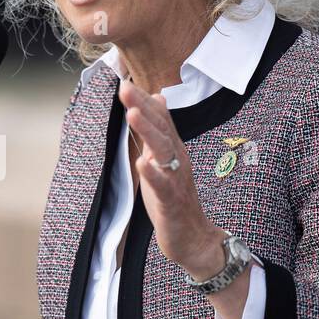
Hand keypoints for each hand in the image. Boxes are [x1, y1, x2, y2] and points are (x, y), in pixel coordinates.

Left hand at [118, 77, 226, 279]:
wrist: (193, 236)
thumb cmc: (175, 197)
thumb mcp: (165, 159)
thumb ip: (159, 131)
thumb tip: (157, 99)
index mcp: (173, 149)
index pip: (158, 118)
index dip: (142, 100)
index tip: (125, 81)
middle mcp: (176, 159)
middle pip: (160, 128)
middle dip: (142, 107)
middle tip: (126, 88)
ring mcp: (176, 179)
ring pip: (163, 151)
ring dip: (148, 132)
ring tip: (133, 114)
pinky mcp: (172, 201)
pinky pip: (164, 186)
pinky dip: (153, 174)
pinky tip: (142, 164)